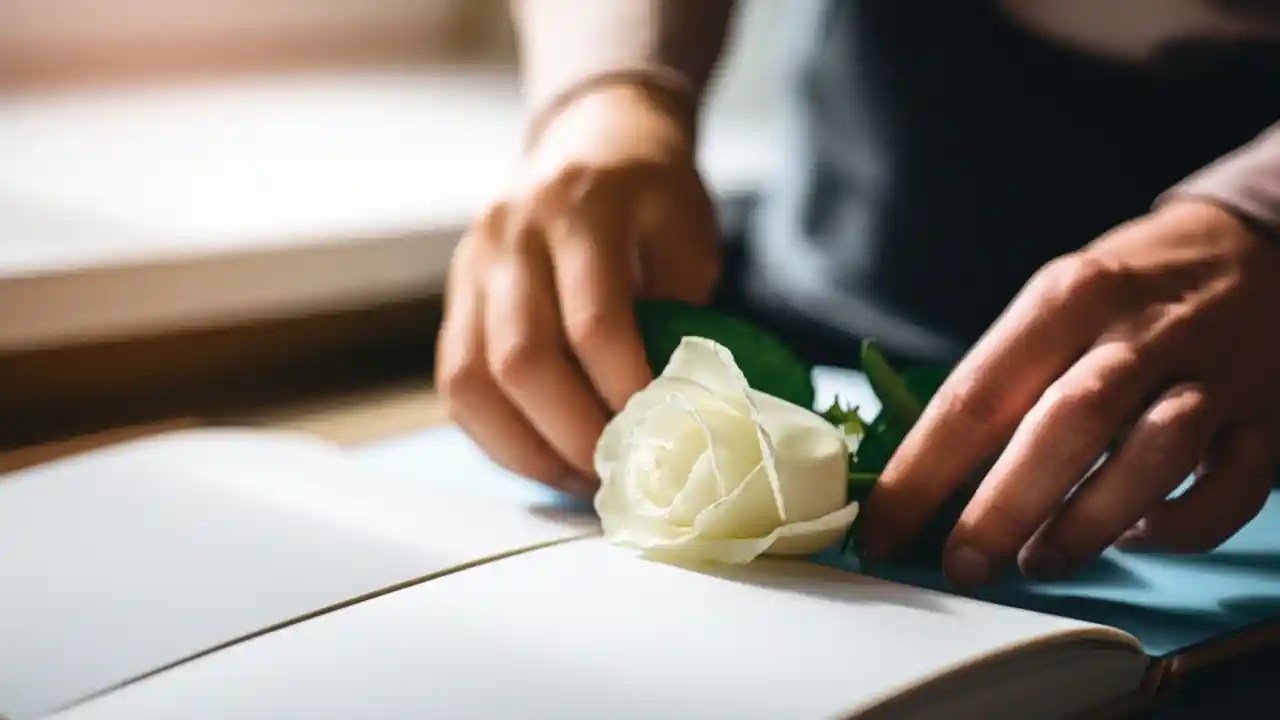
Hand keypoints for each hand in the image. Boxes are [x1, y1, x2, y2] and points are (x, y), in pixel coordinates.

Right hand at [436, 84, 721, 496]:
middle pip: (521, 358)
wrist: (592, 136)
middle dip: (575, 434)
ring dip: (528, 447)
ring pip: (472, 380)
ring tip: (581, 479)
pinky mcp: (455, 295)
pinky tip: (544, 457)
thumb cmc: (652, 192)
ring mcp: (472, 264)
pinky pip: (456, 383)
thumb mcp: (687, 235)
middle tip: (621, 474)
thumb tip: (679, 419)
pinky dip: (498, 434)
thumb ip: (680, 315)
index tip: (662, 438)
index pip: (593, 321)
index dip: (625, 392)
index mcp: (580, 206)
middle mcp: (512, 233)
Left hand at [861, 200, 1279, 584]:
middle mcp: (1140, 332)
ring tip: (1037, 564)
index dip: (921, 472)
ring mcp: (1213, 375)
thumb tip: (926, 479)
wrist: (1262, 247)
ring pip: (1154, 454)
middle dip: (1003, 506)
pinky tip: (1138, 538)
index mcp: (1067, 297)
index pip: (976, 393)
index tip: (880, 530)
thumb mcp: (1058, 301)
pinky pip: (1230, 489)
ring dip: (1088, 521)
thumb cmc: (1128, 291)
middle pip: (1065, 422)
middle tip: (960, 565)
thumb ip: (1005, 379)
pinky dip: (1182, 527)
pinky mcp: (1267, 420)